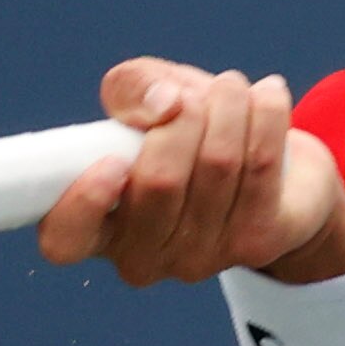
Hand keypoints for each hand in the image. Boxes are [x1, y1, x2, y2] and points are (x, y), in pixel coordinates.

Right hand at [36, 58, 344, 286]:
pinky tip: (267, 93)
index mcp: (98, 228)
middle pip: (160, 181)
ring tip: (230, 87)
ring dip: (227, 105)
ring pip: (216, 165)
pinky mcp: (255, 244)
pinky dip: (266, 114)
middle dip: (183, 115)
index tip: (112, 159)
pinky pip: (261, 166)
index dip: (83, 202)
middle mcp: (143, 256)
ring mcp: (201, 258)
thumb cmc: (190, 133)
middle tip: (192, 93)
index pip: (65, 239)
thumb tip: (164, 103)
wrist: (278, 171)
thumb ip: (132, 89)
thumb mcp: (146, 98)